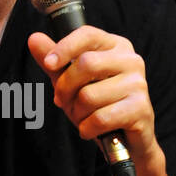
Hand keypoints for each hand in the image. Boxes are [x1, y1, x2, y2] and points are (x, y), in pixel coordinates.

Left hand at [27, 26, 163, 172]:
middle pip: (86, 64)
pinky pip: (100, 118)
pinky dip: (87, 129)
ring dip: (77, 113)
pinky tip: (91, 130)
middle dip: (65, 88)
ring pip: (89, 95)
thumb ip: (54, 61)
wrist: (125, 140)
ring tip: (84, 117)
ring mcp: (138, 84)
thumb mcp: (72, 82)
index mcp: (115, 46)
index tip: (48, 64)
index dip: (64, 47)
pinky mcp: (141, 109)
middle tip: (63, 102)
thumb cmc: (98, 105)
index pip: (87, 35)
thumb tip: (34, 39)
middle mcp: (131, 60)